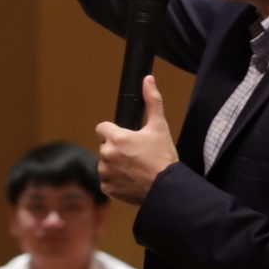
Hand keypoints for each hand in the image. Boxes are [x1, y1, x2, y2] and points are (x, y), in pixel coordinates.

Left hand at [93, 75, 178, 204]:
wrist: (167, 188)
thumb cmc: (163, 157)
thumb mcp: (160, 127)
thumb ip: (152, 101)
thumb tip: (148, 80)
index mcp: (116, 138)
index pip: (102, 128)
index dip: (114, 132)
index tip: (127, 138)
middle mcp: (106, 155)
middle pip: (105, 146)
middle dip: (116, 149)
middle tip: (136, 155)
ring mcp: (105, 173)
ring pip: (105, 164)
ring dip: (115, 164)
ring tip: (135, 168)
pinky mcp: (107, 188)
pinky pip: (107, 181)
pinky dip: (116, 181)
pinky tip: (131, 180)